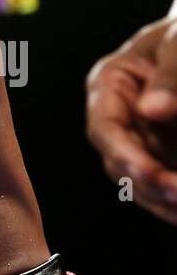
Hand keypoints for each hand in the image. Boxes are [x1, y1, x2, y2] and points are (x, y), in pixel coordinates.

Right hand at [86, 16, 176, 223]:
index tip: (151, 174)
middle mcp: (117, 116)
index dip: (123, 154)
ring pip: (139, 180)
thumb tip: (150, 109)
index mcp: (108, 84)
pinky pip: (162, 181)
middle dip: (148, 183)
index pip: (104, 128)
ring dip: (161, 200)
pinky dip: (173, 200)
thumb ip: (170, 74)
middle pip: (119, 161)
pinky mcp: (161, 151)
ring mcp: (139, 136)